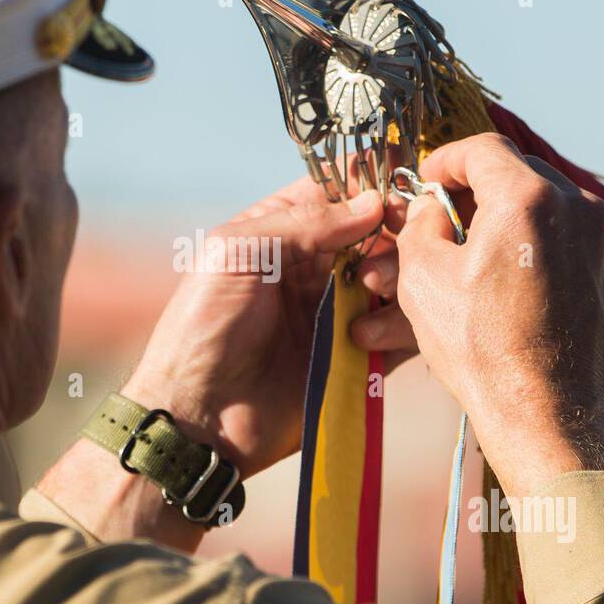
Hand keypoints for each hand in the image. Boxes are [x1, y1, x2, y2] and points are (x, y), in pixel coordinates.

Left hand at [122, 177, 422, 479]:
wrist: (200, 415)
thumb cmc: (202, 326)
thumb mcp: (237, 252)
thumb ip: (304, 221)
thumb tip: (373, 201)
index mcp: (284, 232)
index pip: (340, 193)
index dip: (372, 187)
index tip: (396, 193)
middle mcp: (317, 267)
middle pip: (381, 234)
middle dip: (392, 239)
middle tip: (379, 260)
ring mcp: (341, 312)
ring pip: (399, 280)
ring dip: (397, 283)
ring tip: (367, 302)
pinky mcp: (360, 358)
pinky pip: (403, 331)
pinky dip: (402, 327)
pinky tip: (369, 337)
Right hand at [353, 133, 603, 496]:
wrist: (547, 417)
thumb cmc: (481, 350)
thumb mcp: (423, 279)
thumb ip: (420, 224)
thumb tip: (432, 207)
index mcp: (527, 199)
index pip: (483, 149)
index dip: (447, 158)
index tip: (429, 178)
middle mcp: (579, 209)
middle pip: (522, 175)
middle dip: (482, 191)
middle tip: (451, 216)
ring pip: (554, 209)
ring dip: (518, 221)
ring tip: (486, 256)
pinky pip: (580, 245)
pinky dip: (549, 252)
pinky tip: (523, 287)